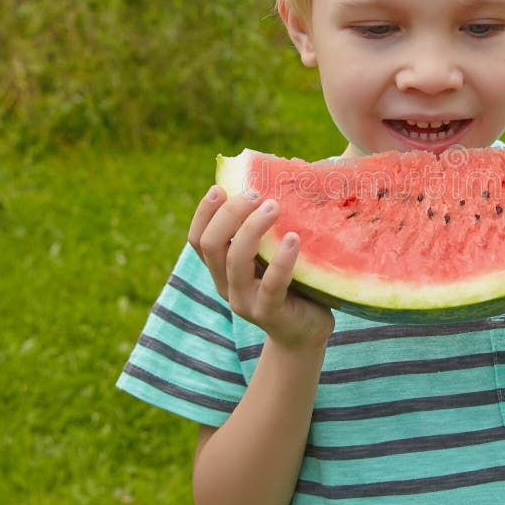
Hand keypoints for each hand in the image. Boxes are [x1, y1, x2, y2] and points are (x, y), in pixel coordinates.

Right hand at [188, 186, 334, 350]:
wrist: (307, 331)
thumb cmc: (292, 282)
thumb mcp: (272, 254)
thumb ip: (266, 228)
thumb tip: (278, 174)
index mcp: (221, 269)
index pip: (198, 239)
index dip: (203, 212)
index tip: (220, 188)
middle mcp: (226, 285)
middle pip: (211, 245)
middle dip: (229, 213)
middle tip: (256, 193)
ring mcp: (244, 302)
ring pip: (235, 261)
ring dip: (252, 228)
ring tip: (273, 206)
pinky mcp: (269, 313)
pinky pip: (272, 284)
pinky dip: (281, 260)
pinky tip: (292, 238)